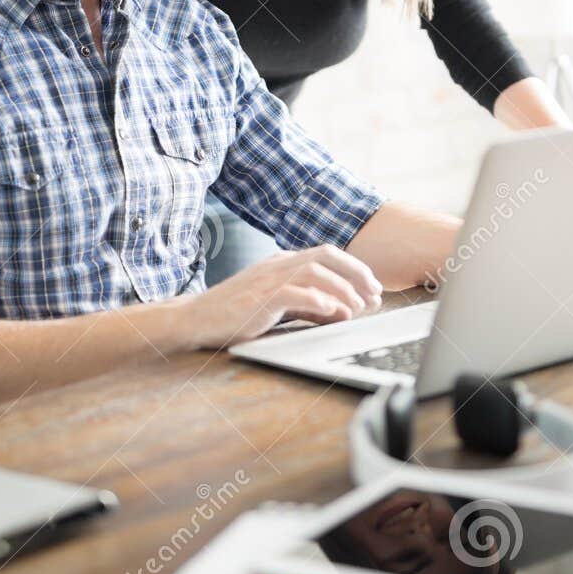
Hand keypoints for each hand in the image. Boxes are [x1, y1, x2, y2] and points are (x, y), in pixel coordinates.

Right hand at [184, 245, 384, 347]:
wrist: (196, 319)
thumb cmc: (238, 314)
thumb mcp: (280, 307)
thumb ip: (310, 305)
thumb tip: (343, 311)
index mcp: (284, 262)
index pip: (328, 254)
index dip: (355, 269)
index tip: (374, 288)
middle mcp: (279, 264)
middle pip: (326, 255)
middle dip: (356, 273)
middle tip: (375, 295)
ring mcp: (268, 278)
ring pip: (314, 271)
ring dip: (341, 289)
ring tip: (357, 308)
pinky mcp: (259, 297)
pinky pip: (292, 292)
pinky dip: (316, 300)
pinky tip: (331, 312)